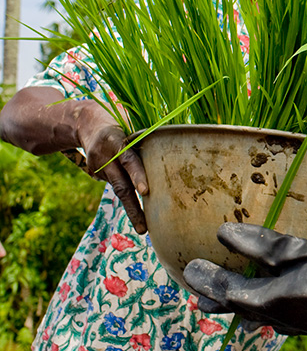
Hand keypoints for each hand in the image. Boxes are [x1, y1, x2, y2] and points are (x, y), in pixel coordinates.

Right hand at [77, 103, 148, 233]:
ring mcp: (99, 168)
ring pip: (118, 190)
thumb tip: (176, 146)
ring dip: (132, 210)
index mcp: (116, 141)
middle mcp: (106, 157)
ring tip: (143, 228)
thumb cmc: (121, 122)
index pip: (129, 160)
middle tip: (144, 227)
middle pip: (120, 185)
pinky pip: (116, 183)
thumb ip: (147, 136)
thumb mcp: (131, 123)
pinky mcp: (96, 173)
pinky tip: (135, 183)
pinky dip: (129, 189)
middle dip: (133, 207)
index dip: (137, 174)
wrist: (86, 122)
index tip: (146, 191)